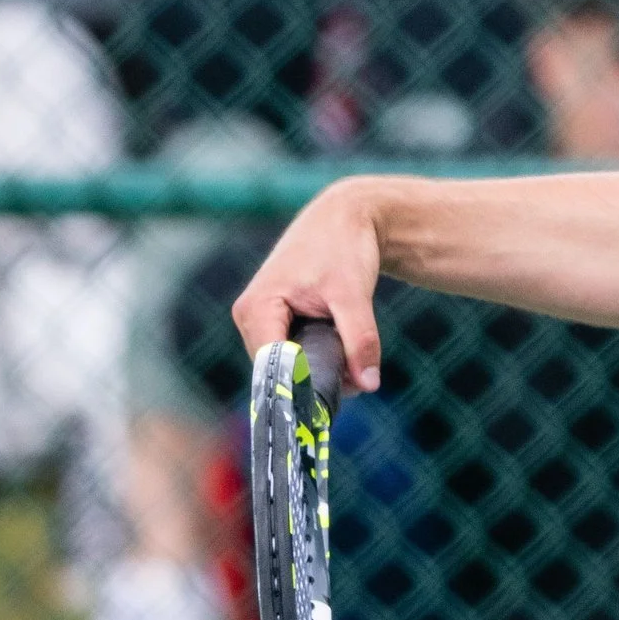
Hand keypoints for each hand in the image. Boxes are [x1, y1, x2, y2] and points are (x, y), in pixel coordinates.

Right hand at [231, 178, 388, 394]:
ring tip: (354, 357)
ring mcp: (260, 320)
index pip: (271, 368)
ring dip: (321, 368)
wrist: (345, 216)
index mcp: (257, 309)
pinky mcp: (275, 321)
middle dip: (318, 378)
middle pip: (279, 372)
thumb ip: (360, 340)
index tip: (334, 403)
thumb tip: (368, 384)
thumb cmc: (344, 247)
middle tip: (358, 378)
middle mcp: (250, 317)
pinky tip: (344, 349)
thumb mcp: (354, 295)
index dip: (301, 388)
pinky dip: (319, 357)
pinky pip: (294, 353)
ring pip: (288, 365)